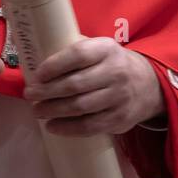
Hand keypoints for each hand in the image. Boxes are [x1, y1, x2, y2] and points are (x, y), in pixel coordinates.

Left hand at [23, 38, 162, 136]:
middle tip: (30, 95)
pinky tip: (52, 126)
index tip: (37, 74)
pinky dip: (68, 128)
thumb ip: (75, 51)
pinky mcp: (119, 119)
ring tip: (37, 110)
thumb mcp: (99, 49)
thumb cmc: (111, 64)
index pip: (78, 55)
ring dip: (54, 110)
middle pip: (76, 84)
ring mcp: (119, 97)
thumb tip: (36, 53)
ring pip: (80, 107)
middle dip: (48, 91)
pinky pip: (89, 126)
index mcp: (107, 49)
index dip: (55, 65)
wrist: (147, 84)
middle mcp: (116, 72)